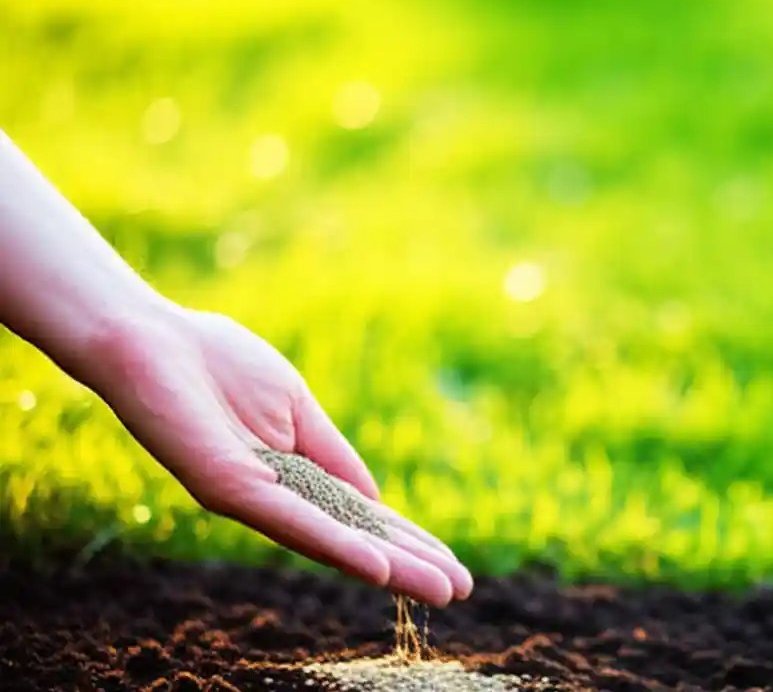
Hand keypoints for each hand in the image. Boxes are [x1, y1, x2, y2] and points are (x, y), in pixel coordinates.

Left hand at [75, 304, 471, 605]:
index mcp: (297, 477)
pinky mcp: (228, 487)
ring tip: (436, 589)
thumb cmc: (217, 365)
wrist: (151, 339)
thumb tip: (375, 505)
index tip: (455, 568)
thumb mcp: (296, 411)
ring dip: (388, 567)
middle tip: (460, 593)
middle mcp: (277, 498)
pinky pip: (291, 521)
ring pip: (332, 541)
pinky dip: (337, 546)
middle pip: (355, 539)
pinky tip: (375, 567)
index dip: (410, 542)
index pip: (363, 519)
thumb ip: (334, 457)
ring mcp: (254, 496)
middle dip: (410, 566)